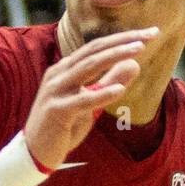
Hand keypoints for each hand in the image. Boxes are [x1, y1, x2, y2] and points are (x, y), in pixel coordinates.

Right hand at [24, 28, 153, 169]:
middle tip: (149, 34)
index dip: (122, 38)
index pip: (97, 47)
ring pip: (87, 67)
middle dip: (122, 41)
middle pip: (94, 51)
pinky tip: (119, 89)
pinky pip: (82, 101)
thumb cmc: (63, 127)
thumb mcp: (90, 102)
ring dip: (114, 56)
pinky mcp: (56, 111)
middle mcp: (58, 74)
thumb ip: (108, 82)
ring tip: (138, 51)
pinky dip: (101, 94)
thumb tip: (134, 63)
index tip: (149, 33)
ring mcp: (55, 91)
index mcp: (65, 69)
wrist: (34, 152)